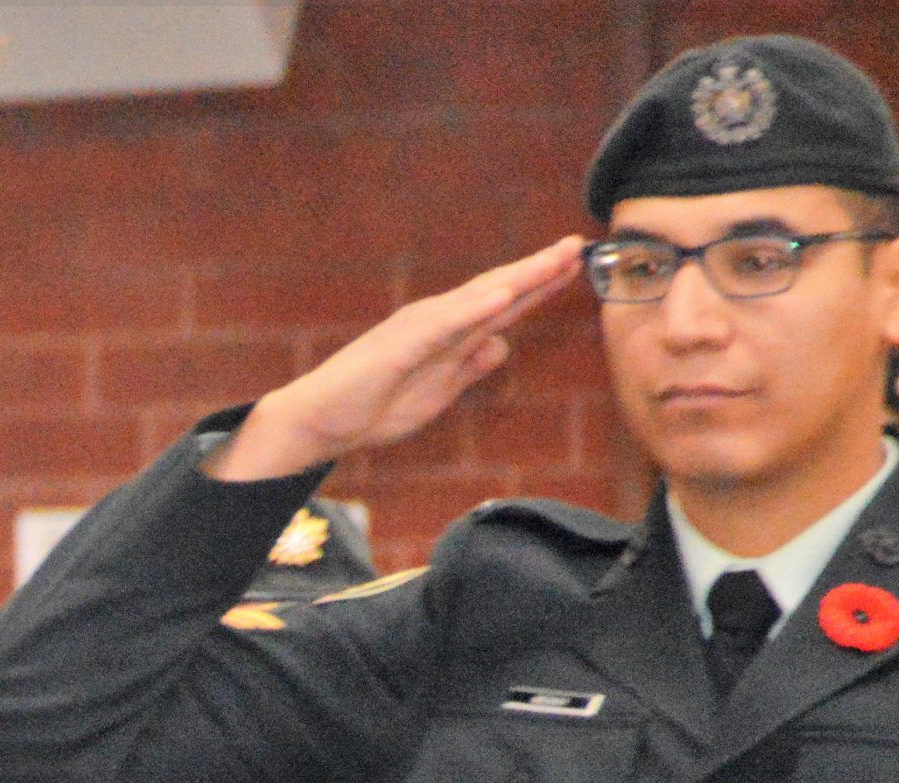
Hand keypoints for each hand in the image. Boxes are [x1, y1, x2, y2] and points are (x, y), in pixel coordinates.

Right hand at [212, 236, 587, 480]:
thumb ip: (468, 368)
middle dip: (539, 270)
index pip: (501, 306)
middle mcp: (436, 321)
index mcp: (447, 335)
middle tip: (577, 245)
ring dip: (517, 278)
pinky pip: (445, 325)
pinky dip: (475, 309)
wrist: (320, 422)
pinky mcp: (400, 346)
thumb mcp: (437, 393)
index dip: (538, 286)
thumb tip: (501, 344)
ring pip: (477, 299)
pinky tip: (504, 295)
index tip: (573, 265)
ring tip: (554, 259)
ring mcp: (419, 330)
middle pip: (496, 291)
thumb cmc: (370, 409)